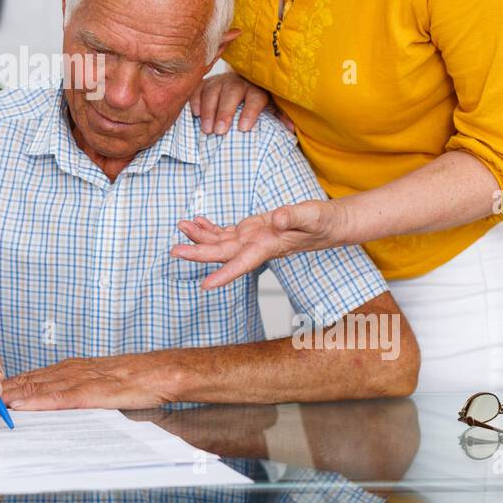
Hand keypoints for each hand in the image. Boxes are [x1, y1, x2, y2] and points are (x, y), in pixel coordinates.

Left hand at [3, 354, 174, 411]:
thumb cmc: (135, 381)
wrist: (161, 373)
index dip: (6, 387)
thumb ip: (76, 393)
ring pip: (38, 386)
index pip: (31, 377)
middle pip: (27, 380)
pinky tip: (22, 406)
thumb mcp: (99, 386)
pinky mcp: (93, 392)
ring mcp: (81, 379)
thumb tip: (53, 408)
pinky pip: (60, 397)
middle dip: (0, 392)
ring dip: (10, 396)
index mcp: (71, 369)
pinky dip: (38, 401)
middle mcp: (71, 370)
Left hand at [171, 200, 346, 289]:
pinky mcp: (251, 231)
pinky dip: (210, 228)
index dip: (225, 275)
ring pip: (220, 242)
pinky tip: (197, 221)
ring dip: (199, 236)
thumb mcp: (312, 216)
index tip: (206, 286)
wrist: (328, 225)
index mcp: (269, 247)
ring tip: (181, 225)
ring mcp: (252, 239)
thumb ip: (294, 217)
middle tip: (174, 251)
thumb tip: (276, 218)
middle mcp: (256, 247)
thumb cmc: (322, 222)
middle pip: (223, 253)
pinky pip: (226, 232)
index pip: (243, 264)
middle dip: (197, 253)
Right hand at [189, 72, 289, 134]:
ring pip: (213, 91)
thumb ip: (278, 117)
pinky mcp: (205, 83)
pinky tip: (194, 115)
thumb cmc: (255, 102)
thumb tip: (292, 129)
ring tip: (207, 130)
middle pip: (232, 93)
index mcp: (256, 88)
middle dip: (225, 112)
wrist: (241, 81)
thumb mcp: (269, 108)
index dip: (250, 111)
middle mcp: (238, 82)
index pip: (255, 97)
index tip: (244, 128)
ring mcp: (219, 81)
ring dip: (208, 111)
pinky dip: (195, 100)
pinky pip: (198, 89)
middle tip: (220, 132)